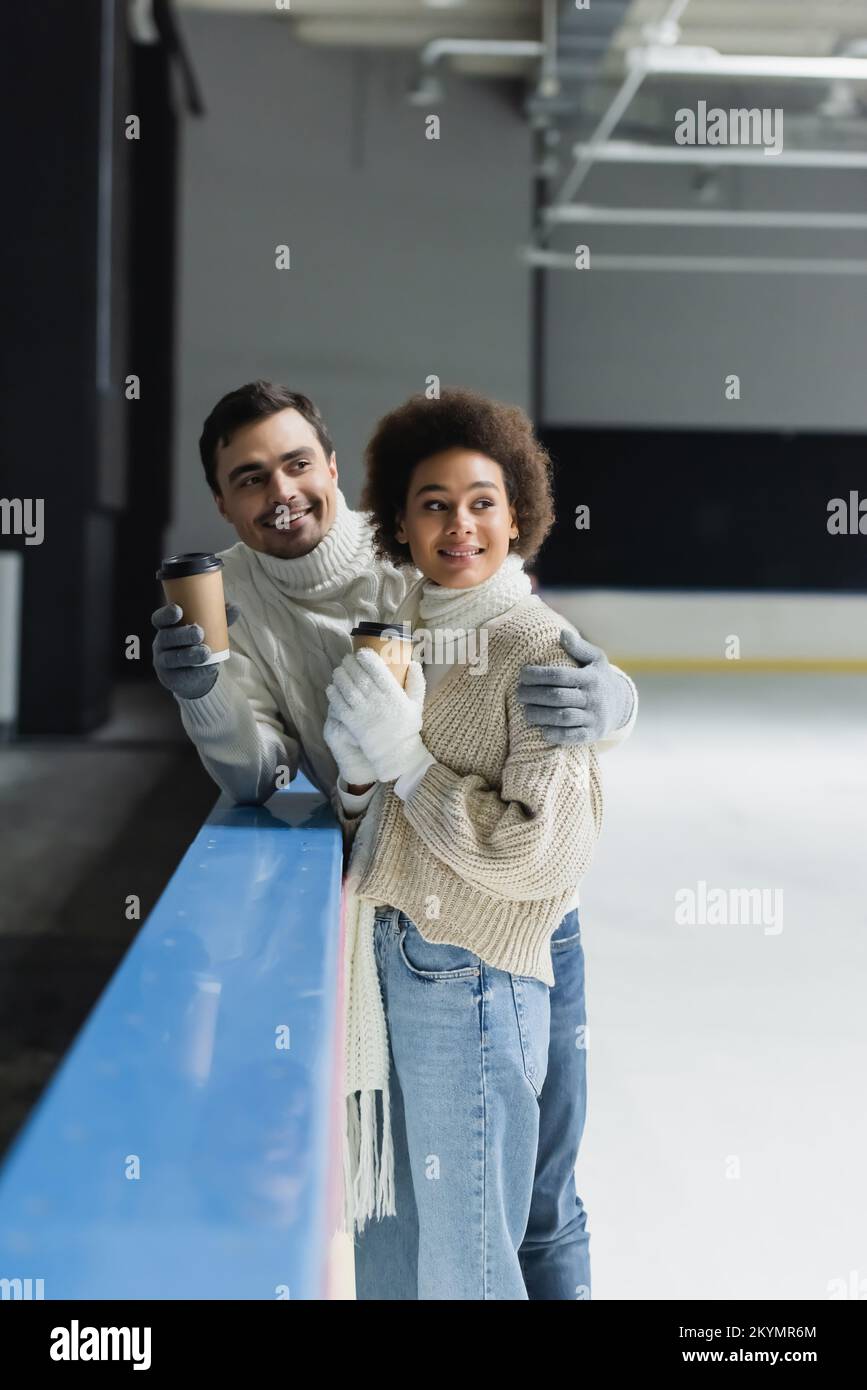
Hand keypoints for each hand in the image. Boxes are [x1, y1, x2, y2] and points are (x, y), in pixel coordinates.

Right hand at [152, 600, 239, 699]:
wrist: (192, 674)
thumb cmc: (197, 644)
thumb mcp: (207, 630)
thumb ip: (218, 619)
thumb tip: (235, 607)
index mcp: (166, 627)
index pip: (159, 619)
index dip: (166, 614)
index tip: (179, 610)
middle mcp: (160, 643)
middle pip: (167, 637)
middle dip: (182, 635)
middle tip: (199, 632)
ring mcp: (163, 662)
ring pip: (173, 658)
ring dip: (189, 654)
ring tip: (206, 652)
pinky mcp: (171, 679)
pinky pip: (182, 676)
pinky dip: (198, 672)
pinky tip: (211, 668)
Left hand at [326, 648, 428, 782]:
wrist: (394, 753)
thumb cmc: (405, 728)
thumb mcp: (416, 705)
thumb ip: (416, 683)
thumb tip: (415, 663)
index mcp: (392, 694)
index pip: (376, 668)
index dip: (366, 657)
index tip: (362, 653)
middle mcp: (376, 700)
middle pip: (358, 674)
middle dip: (350, 663)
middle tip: (347, 659)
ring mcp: (362, 711)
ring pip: (346, 686)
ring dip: (339, 675)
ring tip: (339, 671)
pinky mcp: (351, 721)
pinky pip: (338, 703)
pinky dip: (333, 693)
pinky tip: (332, 687)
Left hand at [516, 629, 633, 744]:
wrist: (621, 704)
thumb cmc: (599, 677)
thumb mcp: (595, 659)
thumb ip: (578, 647)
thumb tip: (562, 633)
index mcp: (591, 677)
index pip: (560, 675)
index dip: (538, 675)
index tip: (522, 675)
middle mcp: (593, 697)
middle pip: (557, 697)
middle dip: (534, 695)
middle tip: (518, 694)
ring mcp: (594, 717)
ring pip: (563, 717)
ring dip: (540, 715)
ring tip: (526, 712)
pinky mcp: (593, 734)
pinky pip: (574, 736)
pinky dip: (557, 735)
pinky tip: (542, 731)